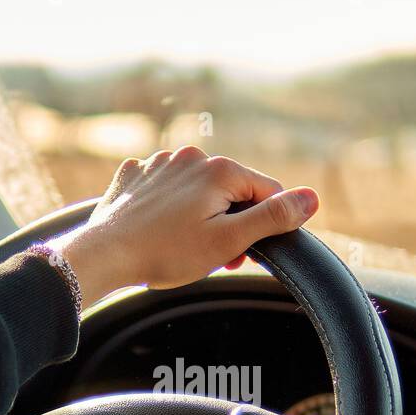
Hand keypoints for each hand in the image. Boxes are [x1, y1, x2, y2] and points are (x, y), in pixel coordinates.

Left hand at [48, 146, 318, 307]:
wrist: (104, 255)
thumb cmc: (166, 253)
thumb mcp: (229, 241)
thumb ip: (273, 218)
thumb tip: (311, 198)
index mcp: (219, 169)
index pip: (267, 192)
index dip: (265, 227)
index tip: (245, 254)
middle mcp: (191, 155)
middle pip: (232, 190)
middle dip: (232, 223)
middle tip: (217, 258)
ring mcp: (159, 163)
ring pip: (199, 189)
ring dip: (203, 216)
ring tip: (185, 246)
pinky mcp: (135, 176)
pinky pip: (166, 189)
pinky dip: (169, 208)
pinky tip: (159, 228)